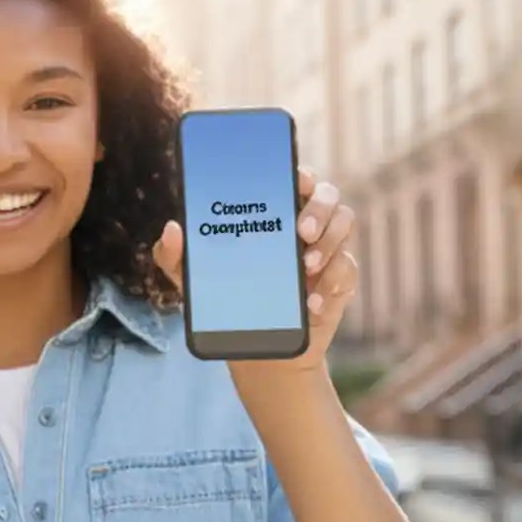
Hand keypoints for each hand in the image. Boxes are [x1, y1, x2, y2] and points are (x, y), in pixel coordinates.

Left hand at [152, 166, 357, 374]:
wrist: (255, 349)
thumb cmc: (225, 298)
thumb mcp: (191, 279)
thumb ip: (173, 255)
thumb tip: (173, 228)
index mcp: (272, 212)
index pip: (294, 178)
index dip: (300, 172)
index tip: (295, 179)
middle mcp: (304, 224)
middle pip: (327, 196)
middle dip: (320, 207)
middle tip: (301, 230)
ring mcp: (325, 251)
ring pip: (345, 225)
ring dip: (330, 242)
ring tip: (305, 267)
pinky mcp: (338, 280)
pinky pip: (347, 270)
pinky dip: (332, 283)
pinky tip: (311, 302)